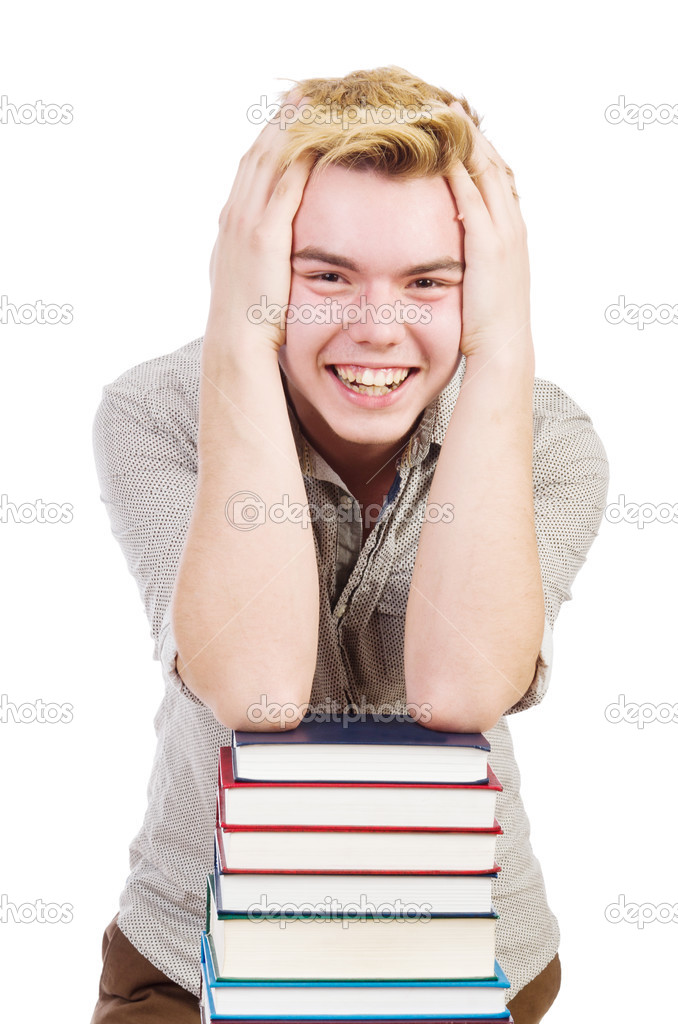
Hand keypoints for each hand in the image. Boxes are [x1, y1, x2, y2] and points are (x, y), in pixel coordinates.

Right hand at [205, 91, 313, 357]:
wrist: (236, 347)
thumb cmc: (250, 327)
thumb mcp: (251, 286)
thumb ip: (260, 262)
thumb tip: (273, 258)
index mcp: (231, 225)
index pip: (251, 170)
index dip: (269, 140)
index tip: (288, 116)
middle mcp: (234, 215)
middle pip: (258, 152)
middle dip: (280, 120)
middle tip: (302, 91)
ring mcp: (246, 222)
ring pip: (270, 157)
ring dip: (291, 125)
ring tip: (313, 96)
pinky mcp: (264, 233)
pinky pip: (285, 180)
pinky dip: (302, 152)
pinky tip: (322, 132)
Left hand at [445, 103, 532, 364]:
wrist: (503, 350)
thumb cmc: (485, 327)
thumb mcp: (481, 284)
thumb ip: (471, 260)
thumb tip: (447, 250)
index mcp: (511, 232)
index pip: (495, 177)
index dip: (477, 147)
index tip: (456, 123)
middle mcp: (511, 225)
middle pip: (492, 162)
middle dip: (470, 131)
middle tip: (446, 101)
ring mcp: (502, 232)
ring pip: (483, 169)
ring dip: (463, 138)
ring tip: (440, 108)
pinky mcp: (487, 243)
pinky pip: (469, 194)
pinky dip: (456, 168)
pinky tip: (438, 147)